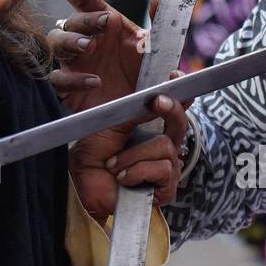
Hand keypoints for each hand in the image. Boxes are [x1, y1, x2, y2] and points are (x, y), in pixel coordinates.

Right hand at [48, 0, 152, 112]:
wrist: (138, 109)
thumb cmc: (143, 73)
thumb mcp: (156, 50)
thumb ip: (158, 25)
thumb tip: (157, 0)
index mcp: (102, 23)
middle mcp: (84, 37)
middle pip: (71, 18)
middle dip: (87, 18)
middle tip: (105, 22)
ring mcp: (73, 61)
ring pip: (56, 41)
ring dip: (71, 40)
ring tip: (89, 46)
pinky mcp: (68, 85)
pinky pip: (59, 78)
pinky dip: (73, 78)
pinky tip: (94, 81)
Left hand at [70, 72, 189, 217]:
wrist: (84, 182)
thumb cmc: (97, 152)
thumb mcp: (114, 124)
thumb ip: (136, 111)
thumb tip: (157, 95)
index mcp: (154, 129)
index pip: (176, 109)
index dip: (181, 93)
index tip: (175, 76)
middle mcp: (165, 147)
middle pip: (180, 123)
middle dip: (171, 110)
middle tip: (157, 101)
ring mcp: (167, 168)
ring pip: (165, 147)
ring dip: (133, 155)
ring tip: (113, 164)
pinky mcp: (166, 189)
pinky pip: (162, 169)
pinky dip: (136, 171)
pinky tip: (122, 177)